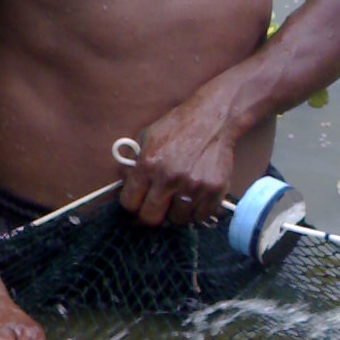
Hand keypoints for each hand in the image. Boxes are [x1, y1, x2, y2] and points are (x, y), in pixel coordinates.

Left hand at [118, 94, 236, 227]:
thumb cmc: (179, 127)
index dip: (133, 204)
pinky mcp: (214, 191)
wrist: (215, 118)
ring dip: (177, 212)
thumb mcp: (148, 137)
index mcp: (148, 164)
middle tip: (158, 205)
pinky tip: (196, 196)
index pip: (130, 203)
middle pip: (151, 218)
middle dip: (152, 213)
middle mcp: (169, 178)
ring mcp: (193, 186)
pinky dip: (197, 211)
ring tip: (181, 196)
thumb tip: (125, 184)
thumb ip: (133, 162)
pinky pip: (200, 217)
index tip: (139, 202)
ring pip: (177, 220)